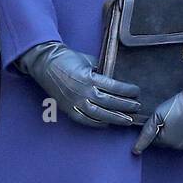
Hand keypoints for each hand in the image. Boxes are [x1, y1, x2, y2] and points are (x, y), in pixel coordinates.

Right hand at [16, 41, 140, 126]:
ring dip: (115, 118)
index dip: (127, 91)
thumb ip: (102, 70)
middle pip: (109, 103)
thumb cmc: (68, 59)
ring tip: (127, 120)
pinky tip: (107, 124)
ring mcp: (75, 102)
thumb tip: (115, 78)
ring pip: (99, 114)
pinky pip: (85, 120)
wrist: (45, 63)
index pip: (114, 87)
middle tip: (137, 108)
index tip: (137, 92)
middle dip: (125, 106)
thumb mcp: (89, 60)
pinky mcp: (68, 109)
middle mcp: (83, 92)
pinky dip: (97, 123)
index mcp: (89, 78)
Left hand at [132, 82, 182, 154]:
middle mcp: (177, 147)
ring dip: (177, 134)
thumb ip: (146, 133)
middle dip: (166, 132)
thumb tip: (136, 150)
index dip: (156, 128)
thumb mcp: (158, 115)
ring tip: (182, 119)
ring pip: (177, 142)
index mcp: (165, 140)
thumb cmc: (180, 105)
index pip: (153, 140)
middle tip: (172, 117)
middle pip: (165, 142)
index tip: (162, 119)